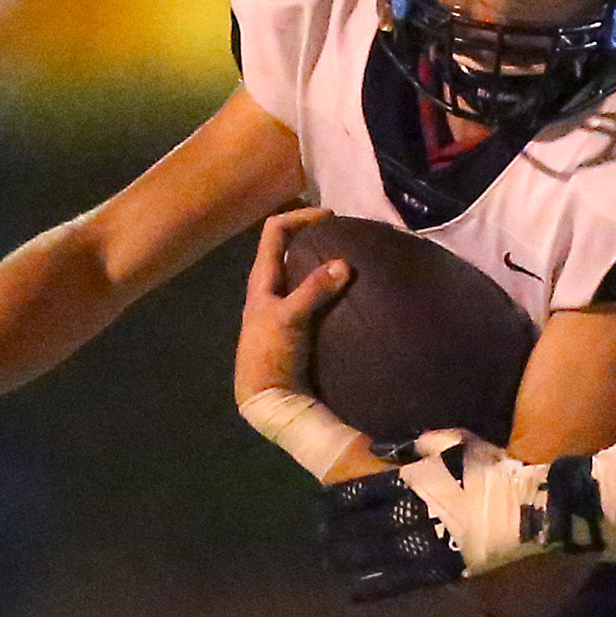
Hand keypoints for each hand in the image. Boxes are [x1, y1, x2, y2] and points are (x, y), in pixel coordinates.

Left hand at [234, 206, 350, 409]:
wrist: (269, 400)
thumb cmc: (269, 356)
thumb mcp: (289, 319)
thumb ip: (314, 290)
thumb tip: (344, 263)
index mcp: (262, 279)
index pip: (275, 230)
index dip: (300, 216)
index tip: (330, 217)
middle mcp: (272, 288)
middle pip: (291, 248)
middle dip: (317, 238)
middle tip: (347, 237)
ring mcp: (285, 307)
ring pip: (304, 273)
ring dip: (325, 264)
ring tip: (354, 261)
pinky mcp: (299, 326)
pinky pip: (316, 297)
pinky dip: (331, 289)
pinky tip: (351, 294)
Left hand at [319, 437, 615, 601]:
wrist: (529, 507)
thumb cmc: (493, 469)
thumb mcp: (455, 441)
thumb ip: (415, 445)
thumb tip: (379, 448)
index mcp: (410, 480)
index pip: (356, 492)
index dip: (335, 501)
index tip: (324, 505)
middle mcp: (409, 513)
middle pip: (357, 526)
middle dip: (335, 532)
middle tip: (322, 536)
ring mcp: (423, 544)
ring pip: (371, 555)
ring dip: (347, 559)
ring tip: (332, 562)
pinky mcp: (440, 569)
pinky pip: (398, 581)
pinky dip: (373, 586)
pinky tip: (355, 591)